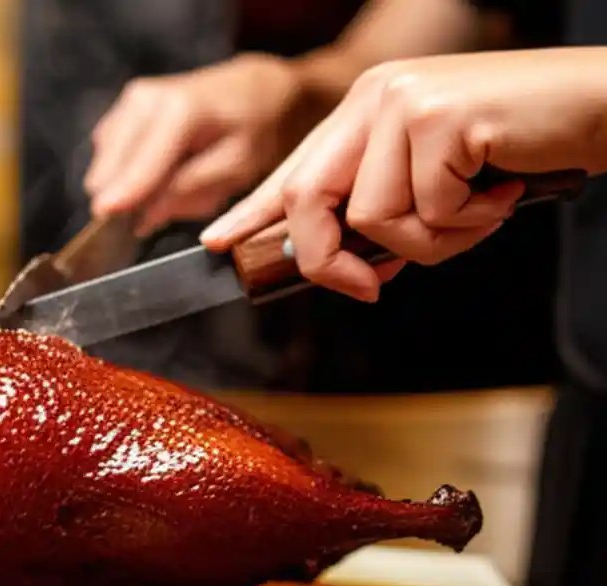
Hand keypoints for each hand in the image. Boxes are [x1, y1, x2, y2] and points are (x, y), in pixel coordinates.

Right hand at [84, 53, 321, 234]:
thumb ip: (189, 191)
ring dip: (130, 188)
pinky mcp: (121, 110)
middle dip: (129, 198)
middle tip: (165, 209)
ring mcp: (128, 102)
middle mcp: (144, 100)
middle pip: (109, 169)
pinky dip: (129, 173)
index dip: (121, 197)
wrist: (254, 89)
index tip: (104, 221)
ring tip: (170, 184)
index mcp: (179, 111)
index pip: (139, 165)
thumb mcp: (237, 166)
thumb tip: (143, 217)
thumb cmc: (254, 129)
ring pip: (104, 168)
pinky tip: (159, 170)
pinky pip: (109, 159)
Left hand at [200, 48, 606, 301]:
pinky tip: (501, 191)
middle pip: (310, 199)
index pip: (295, 167)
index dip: (253, 211)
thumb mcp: (439, 180)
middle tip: (368, 286)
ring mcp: (402, 104)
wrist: (600, 105)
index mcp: (366, 109)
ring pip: (373, 218)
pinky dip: (469, 223)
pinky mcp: (438, 118)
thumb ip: (387, 210)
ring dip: (430, 241)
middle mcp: (374, 98)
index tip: (218, 243)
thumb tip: (348, 265)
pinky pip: (426, 212)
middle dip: (331, 261)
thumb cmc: (522, 147)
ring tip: (478, 210)